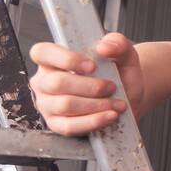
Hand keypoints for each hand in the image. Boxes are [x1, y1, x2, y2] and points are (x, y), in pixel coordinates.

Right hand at [28, 32, 142, 135]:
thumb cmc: (119, 75)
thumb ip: (118, 43)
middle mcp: (45, 81)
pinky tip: (110, 116)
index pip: (42, 52)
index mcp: (53, 59)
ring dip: (96, 105)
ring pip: (64, 105)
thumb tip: (104, 46)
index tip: (92, 66)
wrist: (128, 99)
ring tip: (118, 104)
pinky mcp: (56, 124)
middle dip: (90, 87)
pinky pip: (69, 126)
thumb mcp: (124, 55)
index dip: (65, 59)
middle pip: (56, 83)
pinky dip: (93, 121)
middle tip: (112, 87)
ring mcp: (47, 104)